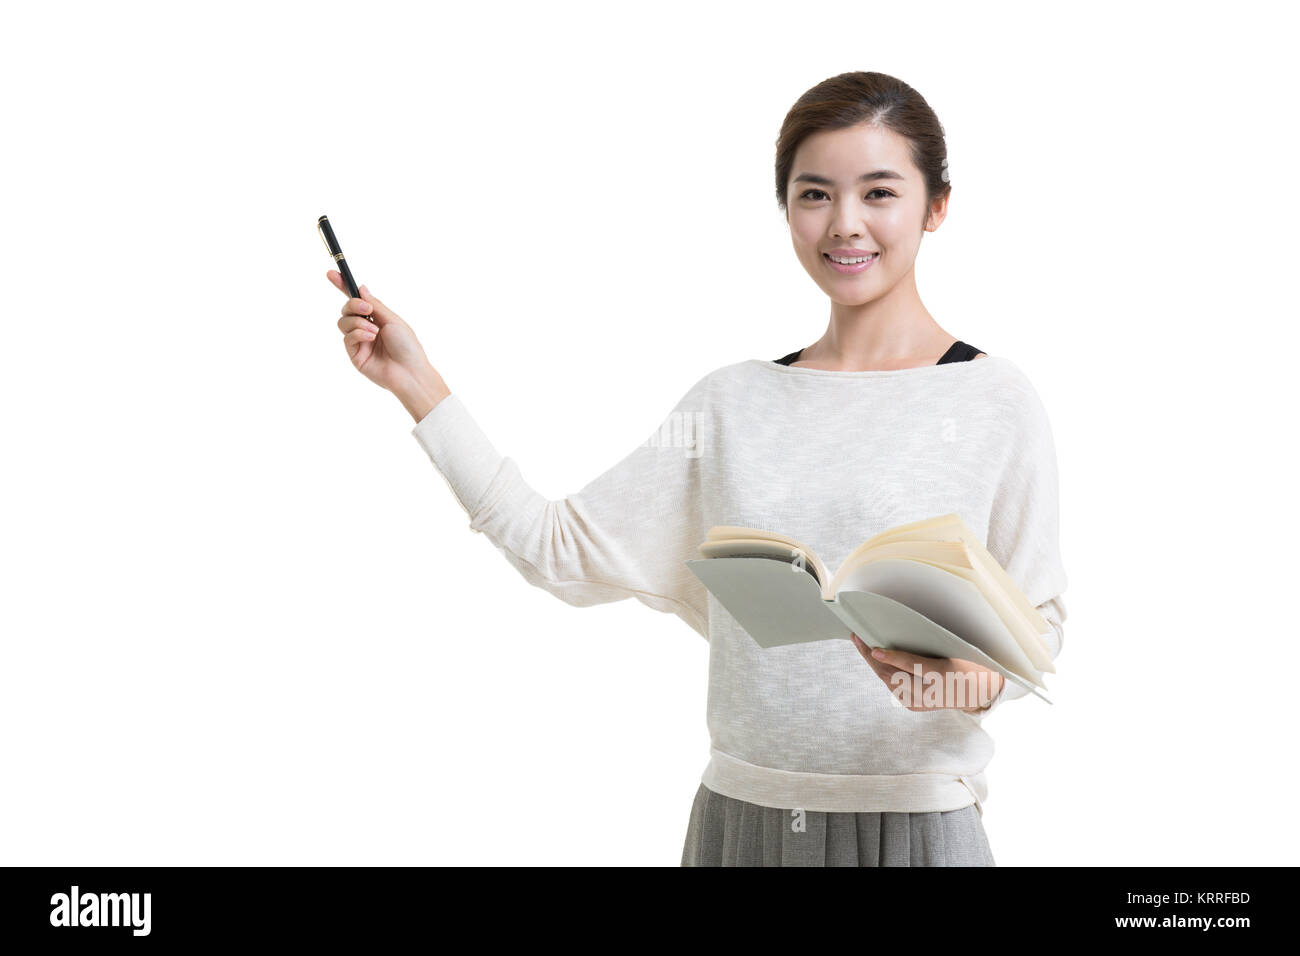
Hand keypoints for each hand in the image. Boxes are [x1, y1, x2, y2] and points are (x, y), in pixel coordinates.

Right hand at [327, 270, 449, 419]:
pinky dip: (358, 334)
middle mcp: (365, 328)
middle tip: (366, 309)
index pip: (356, 300)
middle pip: (346, 309)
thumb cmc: (407, 346)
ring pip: (343, 322)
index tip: (331, 273)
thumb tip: (361, 288)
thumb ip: (374, 305)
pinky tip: (371, 338)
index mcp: (376, 318)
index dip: (343, 286)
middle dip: (353, 304)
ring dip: (357, 322)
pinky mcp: (355, 355)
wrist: (410, 371)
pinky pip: (347, 337)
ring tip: (374, 331)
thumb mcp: (392, 319)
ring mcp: (359, 342)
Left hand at [849, 633, 1003, 712]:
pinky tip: (874, 659)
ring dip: (873, 663)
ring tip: (860, 644)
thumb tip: (900, 634)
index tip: (874, 649)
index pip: (912, 665)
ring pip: (888, 681)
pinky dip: (882, 672)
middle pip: (892, 674)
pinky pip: (892, 686)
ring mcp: (919, 702)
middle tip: (857, 637)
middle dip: (871, 656)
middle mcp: (928, 693)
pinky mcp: (913, 705)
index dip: (891, 657)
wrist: (976, 692)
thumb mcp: (952, 649)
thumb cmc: (965, 663)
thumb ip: (928, 645)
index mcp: (941, 675)